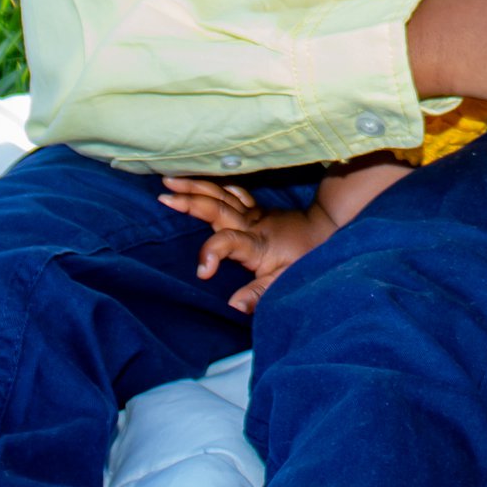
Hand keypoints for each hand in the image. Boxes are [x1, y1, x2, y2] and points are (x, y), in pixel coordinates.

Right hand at [159, 177, 333, 312]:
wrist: (322, 230)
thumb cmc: (302, 259)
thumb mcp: (284, 281)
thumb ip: (257, 294)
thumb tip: (233, 307)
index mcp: (255, 244)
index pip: (227, 242)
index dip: (211, 253)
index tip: (202, 272)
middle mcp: (251, 224)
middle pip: (218, 208)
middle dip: (190, 202)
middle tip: (164, 197)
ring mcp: (252, 212)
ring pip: (221, 195)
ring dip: (195, 187)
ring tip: (169, 180)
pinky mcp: (253, 207)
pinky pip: (231, 192)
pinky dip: (214, 186)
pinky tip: (197, 180)